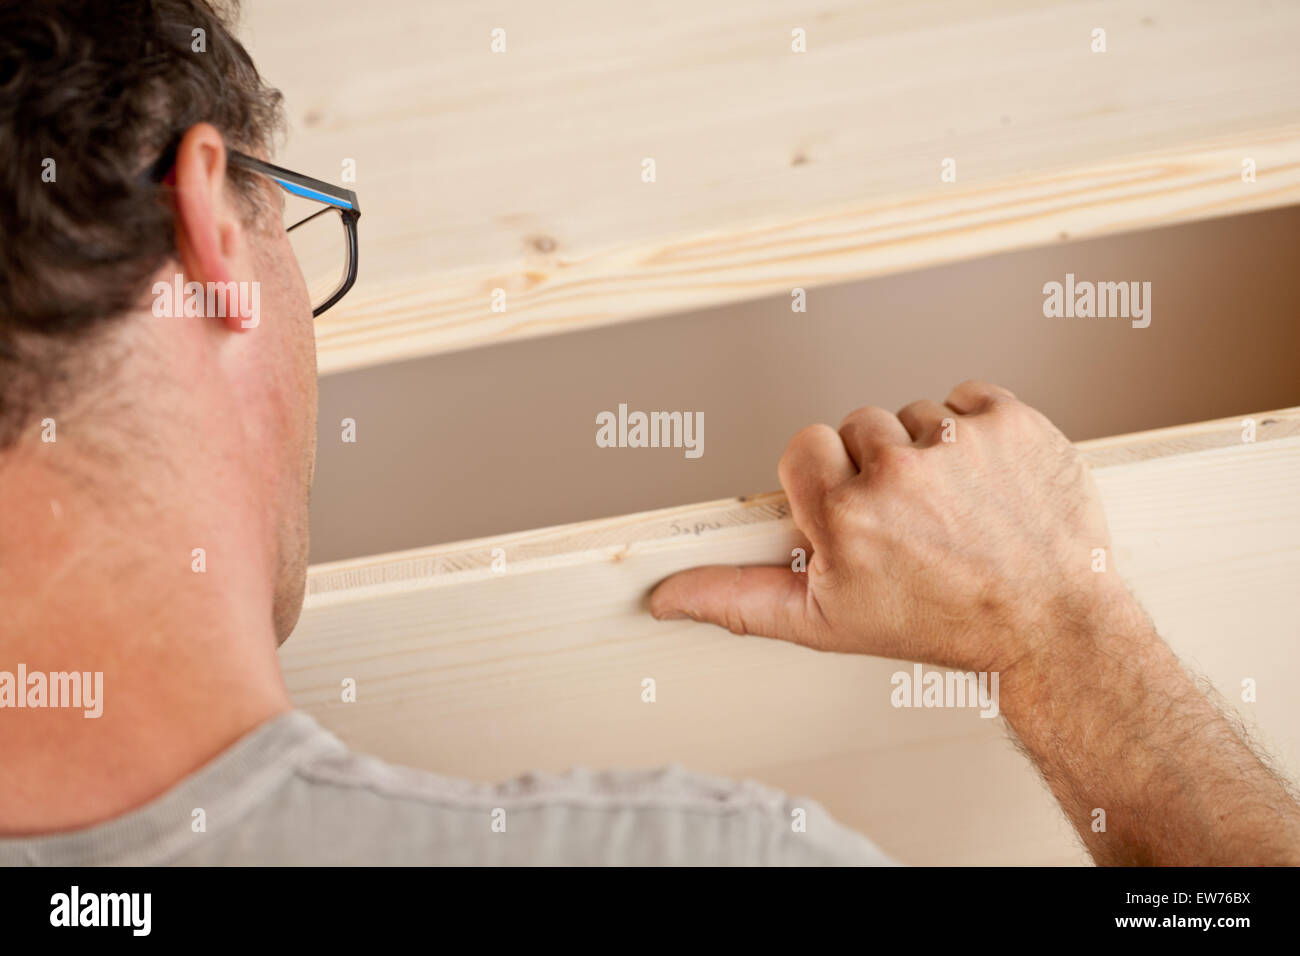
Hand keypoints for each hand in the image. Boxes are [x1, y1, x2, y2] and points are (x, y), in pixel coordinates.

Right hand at [650, 380, 1127, 673]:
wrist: (1051, 625)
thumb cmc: (942, 626)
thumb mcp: (826, 623)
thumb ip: (738, 598)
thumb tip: (667, 597)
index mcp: (845, 517)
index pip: (804, 445)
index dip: (828, 478)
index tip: (855, 508)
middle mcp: (898, 475)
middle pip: (859, 426)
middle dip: (878, 466)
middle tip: (913, 519)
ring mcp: (959, 445)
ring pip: (915, 413)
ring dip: (930, 451)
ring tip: (956, 505)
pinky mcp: (1012, 423)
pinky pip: (970, 397)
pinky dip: (978, 430)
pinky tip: (988, 479)